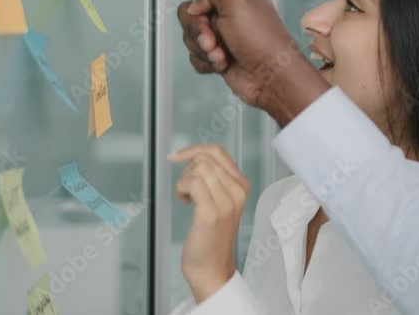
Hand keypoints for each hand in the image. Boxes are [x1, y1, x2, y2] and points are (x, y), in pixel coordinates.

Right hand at [170, 0, 329, 124]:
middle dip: (196, 27)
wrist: (270, 77)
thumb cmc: (262, 38)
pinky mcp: (218, 55)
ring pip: (189, 34)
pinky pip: (194, 55)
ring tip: (223, 54)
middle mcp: (227, 10)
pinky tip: (222, 64)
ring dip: (203, 47)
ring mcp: (222, 34)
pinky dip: (205, 62)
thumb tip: (196, 5)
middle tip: (213, 38)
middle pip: (189, 10)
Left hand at [170, 144, 249, 303]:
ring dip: (183, 180)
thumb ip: (215, 179)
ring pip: (199, 168)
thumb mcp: (220, 201)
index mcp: (241, 185)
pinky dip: (182, 188)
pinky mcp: (211, 213)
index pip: (217, 151)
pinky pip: (193, 183)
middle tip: (185, 190)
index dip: (193, 150)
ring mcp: (226, 202)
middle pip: (206, 158)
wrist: (211, 268)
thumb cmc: (211, 237)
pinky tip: (184, 201)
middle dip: (187, 169)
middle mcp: (238, 191)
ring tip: (185, 197)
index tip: (177, 156)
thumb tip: (196, 156)